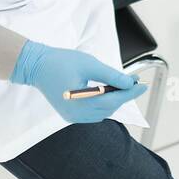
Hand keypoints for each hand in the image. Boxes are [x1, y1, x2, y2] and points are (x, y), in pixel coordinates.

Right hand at [9, 40, 146, 123]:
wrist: (35, 65)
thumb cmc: (60, 61)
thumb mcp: (90, 64)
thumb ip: (111, 75)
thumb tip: (129, 83)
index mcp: (79, 102)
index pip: (112, 101)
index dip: (130, 94)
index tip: (143, 86)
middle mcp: (76, 114)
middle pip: (108, 109)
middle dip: (123, 96)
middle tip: (134, 82)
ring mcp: (72, 117)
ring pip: (102, 113)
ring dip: (114, 101)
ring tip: (122, 86)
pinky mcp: (69, 115)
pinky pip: (93, 114)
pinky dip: (103, 105)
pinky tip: (108, 93)